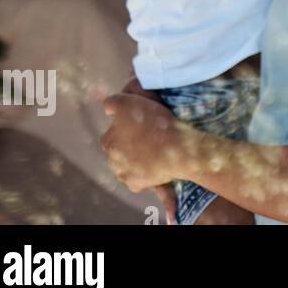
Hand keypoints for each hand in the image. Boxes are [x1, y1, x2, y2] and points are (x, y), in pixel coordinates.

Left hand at [117, 75, 178, 222]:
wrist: (179, 150)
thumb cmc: (155, 123)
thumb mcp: (128, 102)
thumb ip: (112, 103)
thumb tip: (108, 108)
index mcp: (108, 139)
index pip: (114, 133)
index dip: (129, 128)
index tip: (145, 125)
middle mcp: (111, 159)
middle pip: (120, 151)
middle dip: (131, 147)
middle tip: (152, 138)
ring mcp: (122, 174)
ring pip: (128, 167)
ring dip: (138, 162)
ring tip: (158, 154)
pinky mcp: (135, 185)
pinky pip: (139, 180)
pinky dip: (147, 177)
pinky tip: (159, 169)